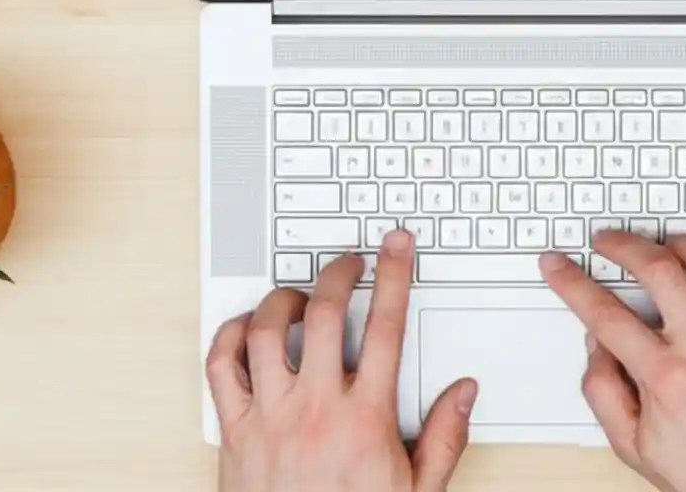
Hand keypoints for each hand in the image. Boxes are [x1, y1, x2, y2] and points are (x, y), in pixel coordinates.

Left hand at [207, 230, 477, 491]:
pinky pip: (221, 366)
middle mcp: (315, 409)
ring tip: (301, 297)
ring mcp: (268, 418)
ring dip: (285, 300)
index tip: (396, 247)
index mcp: (365, 419)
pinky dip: (232, 335)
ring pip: (267, 331)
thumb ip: (445, 438)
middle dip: (340, 272)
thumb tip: (463, 391)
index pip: (388, 327)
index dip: (395, 276)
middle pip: (326, 314)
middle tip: (349, 262)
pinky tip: (249, 330)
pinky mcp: (233, 432)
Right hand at [540, 233, 685, 491]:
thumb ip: (604, 393)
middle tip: (607, 243)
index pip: (603, 313)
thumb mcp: (634, 448)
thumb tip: (596, 347)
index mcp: (667, 378)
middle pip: (656, 269)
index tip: (558, 265)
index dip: (571, 282)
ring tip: (664, 247)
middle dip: (621, 245)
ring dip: (680, 243)